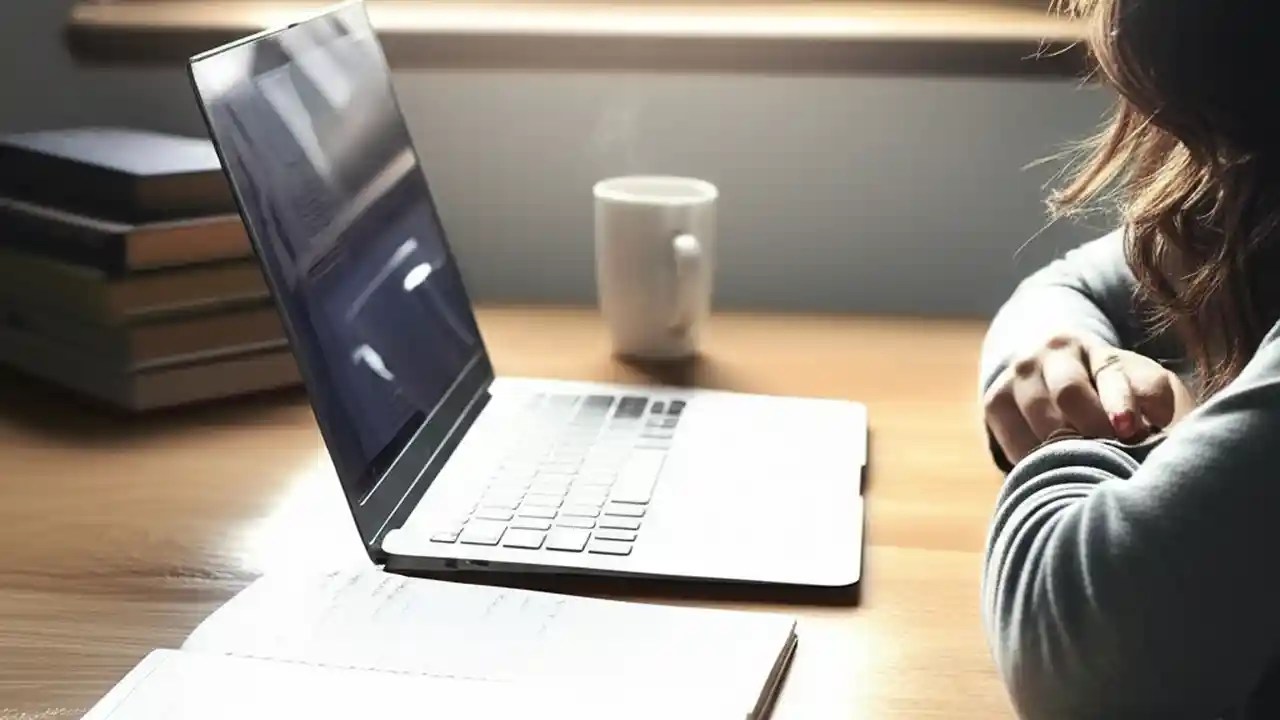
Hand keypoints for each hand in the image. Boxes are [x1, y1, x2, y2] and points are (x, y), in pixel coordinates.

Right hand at [983, 331, 1195, 464]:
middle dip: (1090, 427)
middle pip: (1070, 391)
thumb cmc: (1110, 393)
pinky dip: (1033, 460)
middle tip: (1106, 456)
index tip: (1130, 431)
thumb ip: (1154, 398)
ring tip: (1081, 471)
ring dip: (1062, 446)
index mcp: (1101, 351)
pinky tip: (1051, 472)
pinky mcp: (996, 399)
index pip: (1114, 375)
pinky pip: (1013, 438)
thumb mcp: (1138, 386)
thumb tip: (1161, 428)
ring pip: (1039, 415)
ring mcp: (1020, 373)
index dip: (1122, 404)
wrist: (1050, 370)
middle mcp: (1056, 352)